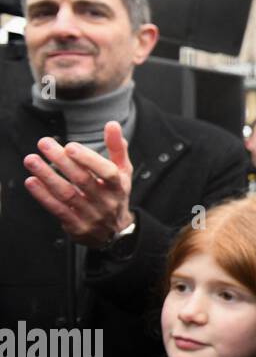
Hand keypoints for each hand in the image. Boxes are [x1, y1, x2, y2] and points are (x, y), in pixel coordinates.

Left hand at [23, 121, 134, 247]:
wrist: (115, 232)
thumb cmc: (115, 194)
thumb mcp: (123, 172)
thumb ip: (117, 148)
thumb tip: (112, 124)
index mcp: (118, 186)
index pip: (107, 172)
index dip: (89, 159)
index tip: (70, 146)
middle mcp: (106, 201)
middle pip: (82, 180)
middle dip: (61, 161)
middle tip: (44, 144)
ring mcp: (91, 215)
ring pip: (67, 194)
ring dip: (47, 176)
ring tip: (32, 160)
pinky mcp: (76, 226)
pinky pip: (58, 209)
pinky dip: (43, 196)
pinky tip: (32, 181)